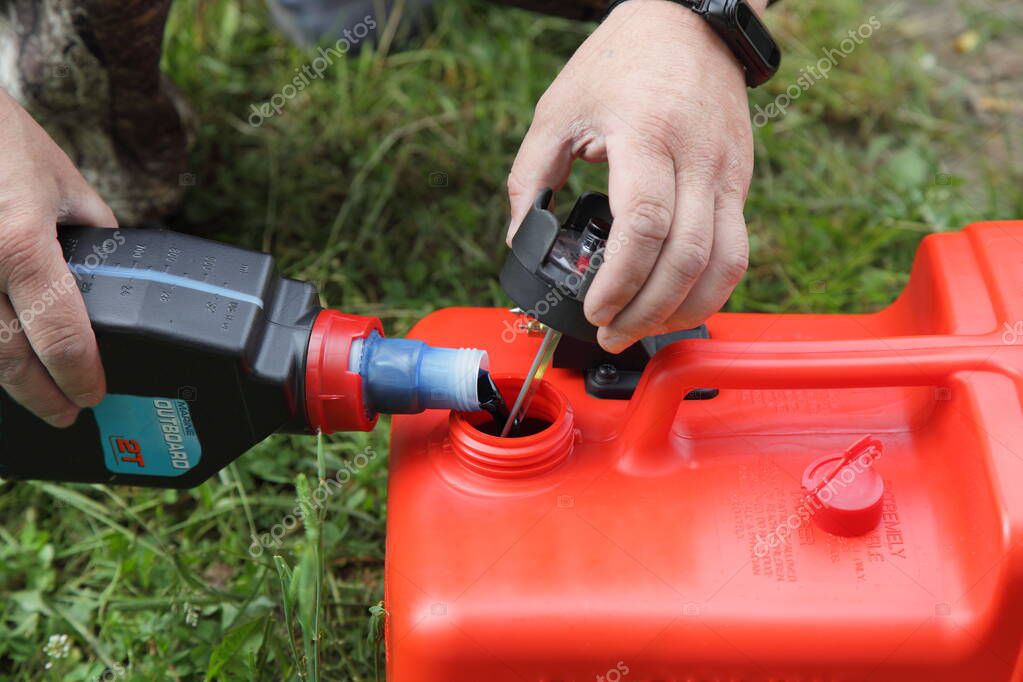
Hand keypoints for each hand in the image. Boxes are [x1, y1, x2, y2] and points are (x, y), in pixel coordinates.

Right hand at [0, 89, 116, 425]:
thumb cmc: (1, 138)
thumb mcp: (63, 181)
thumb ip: (91, 230)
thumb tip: (114, 271)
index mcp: (21, 242)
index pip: (58, 331)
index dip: (78, 374)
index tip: (93, 395)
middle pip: (5, 356)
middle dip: (40, 395)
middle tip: (65, 413)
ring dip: (4, 380)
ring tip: (33, 393)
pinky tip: (3, 359)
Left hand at [507, 0, 761, 351]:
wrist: (688, 24)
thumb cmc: (618, 64)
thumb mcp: (556, 110)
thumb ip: (530, 178)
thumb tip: (519, 241)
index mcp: (645, 134)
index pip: (644, 225)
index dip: (620, 281)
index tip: (593, 308)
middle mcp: (697, 158)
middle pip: (685, 258)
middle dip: (646, 312)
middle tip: (610, 334)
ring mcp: (727, 173)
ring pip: (723, 265)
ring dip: (684, 311)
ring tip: (643, 329)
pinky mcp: (741, 183)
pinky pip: (736, 252)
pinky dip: (709, 290)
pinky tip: (677, 305)